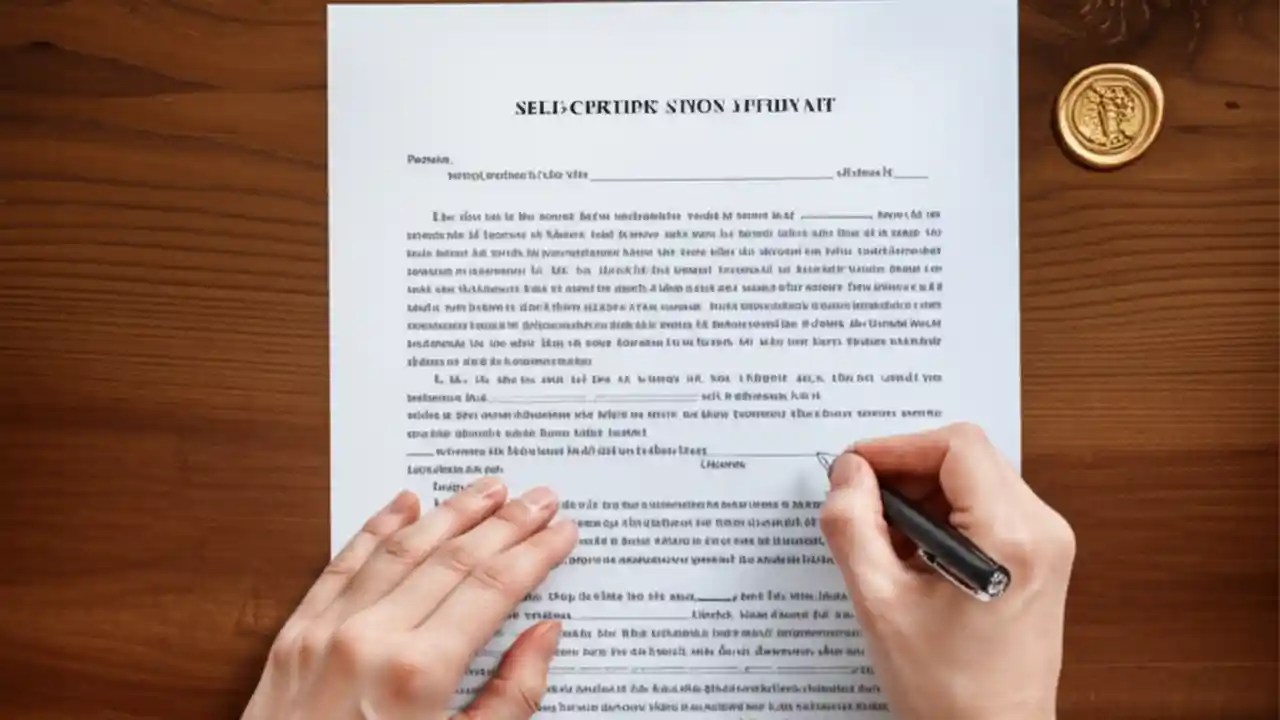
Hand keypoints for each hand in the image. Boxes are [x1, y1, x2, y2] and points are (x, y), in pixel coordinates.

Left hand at [242, 480, 578, 719]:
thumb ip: (510, 698)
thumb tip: (546, 635)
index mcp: (421, 674)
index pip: (494, 589)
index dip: (534, 554)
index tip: (562, 531)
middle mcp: (373, 639)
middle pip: (455, 560)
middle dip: (506, 523)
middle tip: (541, 498)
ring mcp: (328, 630)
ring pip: (402, 549)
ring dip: (451, 512)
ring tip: (489, 488)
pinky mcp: (295, 634)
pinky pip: (342, 565)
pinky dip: (376, 528)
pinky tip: (406, 503)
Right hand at [819, 423, 1074, 719]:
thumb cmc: (948, 691)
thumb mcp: (880, 603)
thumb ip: (853, 526)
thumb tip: (847, 473)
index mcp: (1013, 537)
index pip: (955, 446)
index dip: (896, 447)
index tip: (853, 469)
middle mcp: (1042, 530)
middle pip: (965, 457)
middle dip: (905, 472)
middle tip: (860, 505)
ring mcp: (1046, 543)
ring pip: (972, 479)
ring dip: (921, 496)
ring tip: (884, 541)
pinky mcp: (1038, 557)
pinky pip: (984, 507)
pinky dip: (941, 516)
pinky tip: (911, 556)